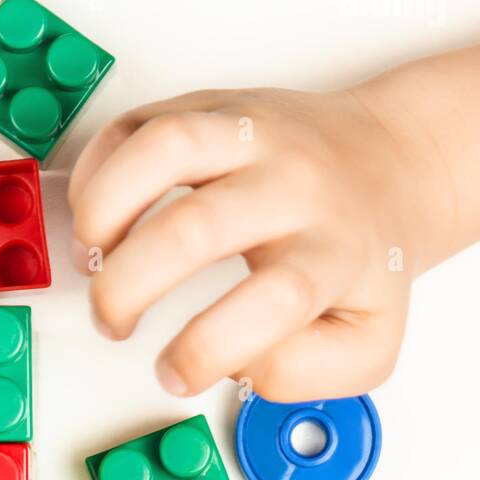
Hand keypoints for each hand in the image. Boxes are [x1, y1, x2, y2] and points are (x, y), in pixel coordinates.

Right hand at [68, 86, 438, 400]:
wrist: (389, 162)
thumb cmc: (363, 255)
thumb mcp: (368, 338)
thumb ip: (310, 371)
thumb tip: (239, 364)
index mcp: (333, 247)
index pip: (276, 299)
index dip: (208, 349)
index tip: (175, 374)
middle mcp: (292, 183)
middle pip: (197, 227)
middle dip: (128, 288)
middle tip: (113, 322)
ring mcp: (249, 133)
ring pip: (163, 146)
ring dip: (104, 211)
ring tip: (90, 260)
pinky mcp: (211, 106)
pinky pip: (138, 121)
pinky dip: (97, 169)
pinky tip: (98, 215)